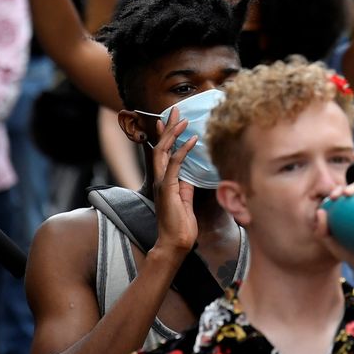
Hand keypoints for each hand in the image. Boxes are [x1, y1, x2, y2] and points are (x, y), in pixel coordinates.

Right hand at [150, 116, 198, 257]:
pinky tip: (193, 139)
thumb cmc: (180, 225)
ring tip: (182, 119)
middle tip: (175, 110)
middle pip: (161, 147)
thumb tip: (189, 174)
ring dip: (173, 133)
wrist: (175, 243)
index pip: (163, 153)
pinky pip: (175, 165)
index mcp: (164, 181)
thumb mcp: (185, 200)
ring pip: (164, 152)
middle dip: (168, 127)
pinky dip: (184, 150)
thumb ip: (185, 185)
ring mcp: (162, 183)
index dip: (166, 135)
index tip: (170, 120)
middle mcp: (160, 179)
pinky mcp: (168, 189)